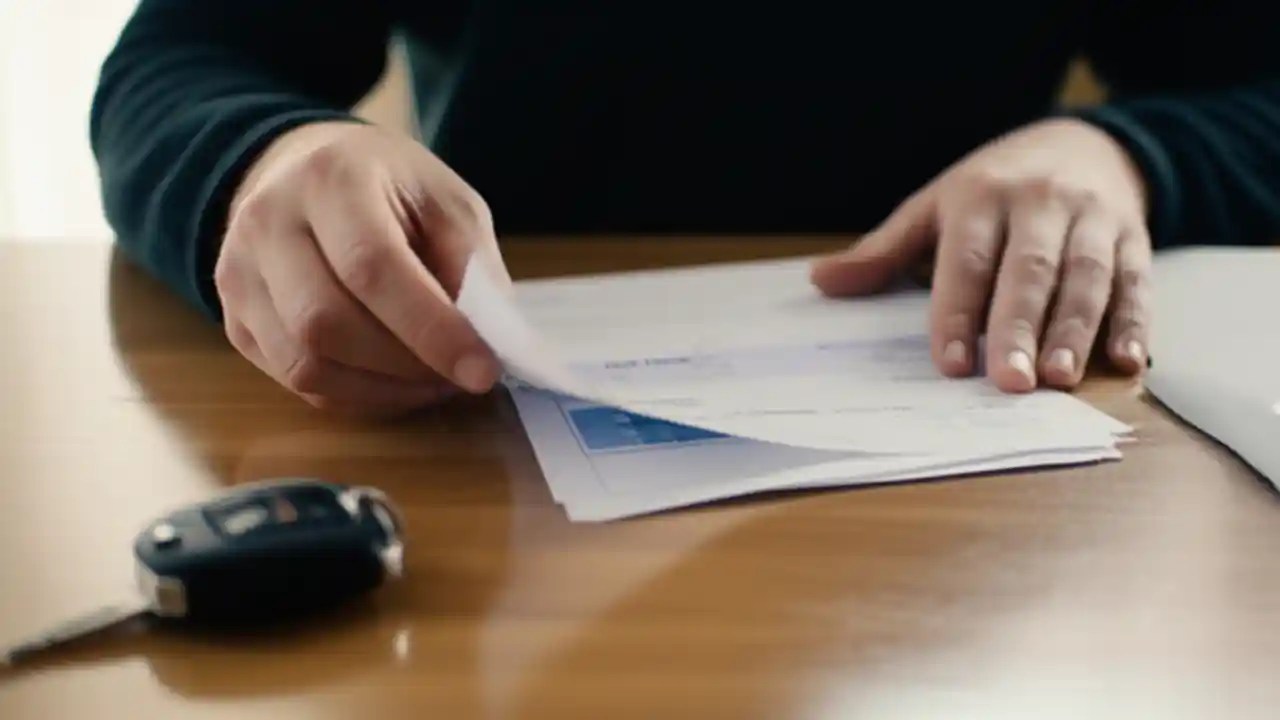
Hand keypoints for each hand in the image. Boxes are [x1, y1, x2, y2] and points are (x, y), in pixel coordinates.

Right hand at [214, 121, 507, 413]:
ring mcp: (238, 274)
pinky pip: (294, 381)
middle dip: (407, 366)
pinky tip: (392, 381)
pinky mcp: (234, 320)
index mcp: (329, 178)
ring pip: (305, 365)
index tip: (482, 370)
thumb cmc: (389, 188)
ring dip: (382, 390)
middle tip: (460, 376)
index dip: (431, 329)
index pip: (373, 267)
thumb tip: (488, 344)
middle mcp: (267, 222)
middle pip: (328, 324)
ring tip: (431, 380)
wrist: (303, 170)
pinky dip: (354, 395)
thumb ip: (471, 267)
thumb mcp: (448, 202)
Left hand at [811, 118, 1151, 392]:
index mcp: (980, 197)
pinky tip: (1130, 361)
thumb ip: (884, 251)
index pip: (967, 260)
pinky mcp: (1133, 238)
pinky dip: (1135, 322)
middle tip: (1011, 382)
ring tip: (1061, 379)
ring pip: (1086, 277)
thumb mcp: (934, 207)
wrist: (1084, 143)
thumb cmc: (993, 188)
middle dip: (1019, 327)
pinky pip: (1138, 281)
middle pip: (1030, 271)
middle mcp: (1039, 204)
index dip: (958, 311)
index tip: (951, 363)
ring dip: (1076, 331)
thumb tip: (820, 281)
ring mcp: (1092, 219)